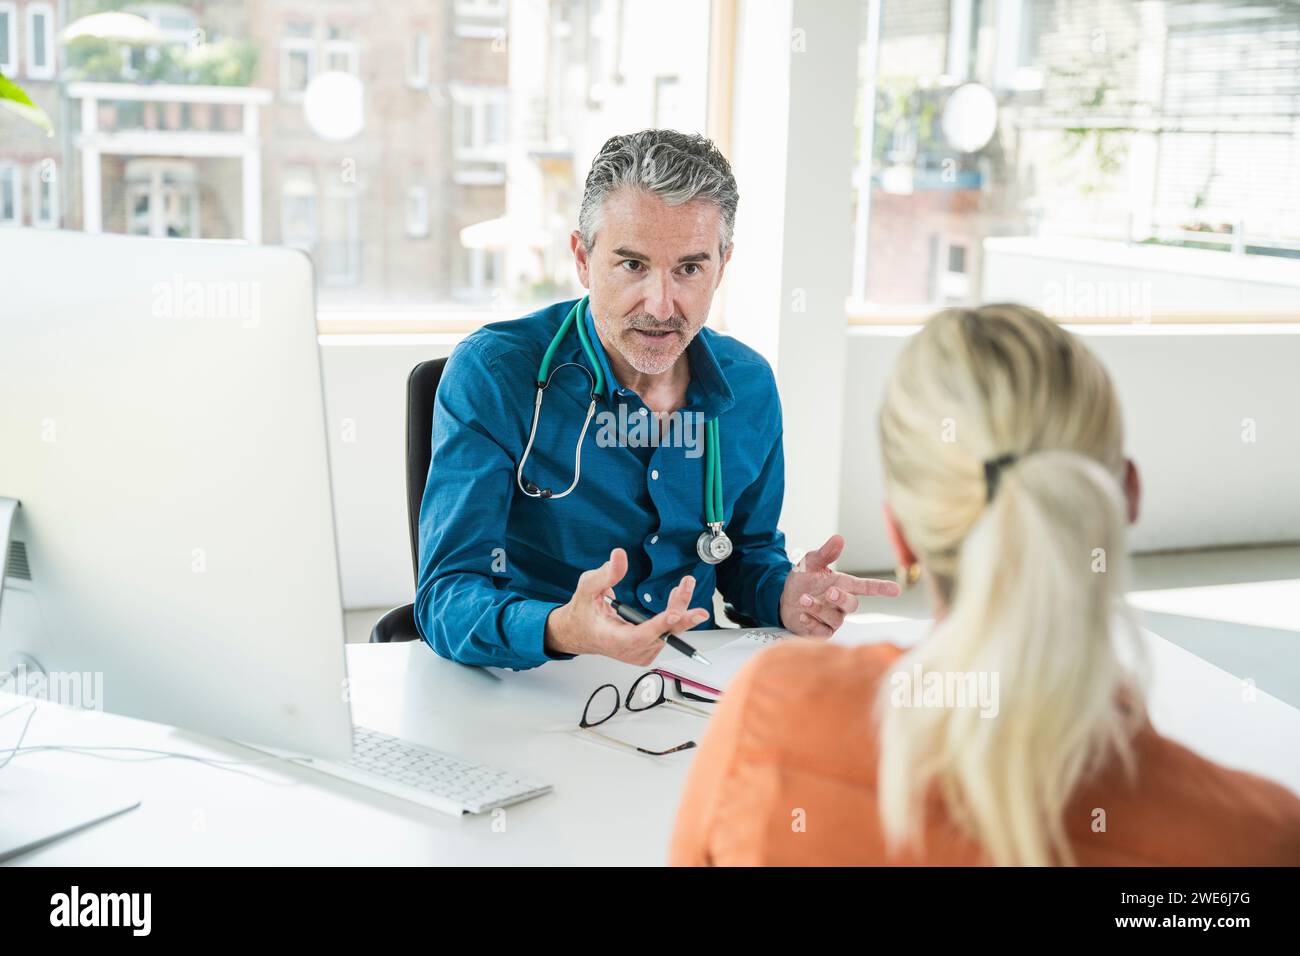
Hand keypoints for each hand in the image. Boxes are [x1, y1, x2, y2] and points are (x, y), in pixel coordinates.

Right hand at [545, 548, 710, 665]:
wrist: (580, 632)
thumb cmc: (583, 613)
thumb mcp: (588, 588)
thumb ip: (606, 573)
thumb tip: (619, 555)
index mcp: (612, 638)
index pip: (638, 636)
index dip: (658, 625)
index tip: (674, 614)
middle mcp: (629, 650)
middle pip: (662, 636)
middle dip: (683, 618)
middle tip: (700, 610)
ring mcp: (640, 653)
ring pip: (669, 634)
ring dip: (679, 610)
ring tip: (685, 586)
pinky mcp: (648, 651)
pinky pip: (667, 635)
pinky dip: (674, 618)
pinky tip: (675, 603)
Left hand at [780, 534, 900, 636]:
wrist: (784, 599)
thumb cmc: (802, 581)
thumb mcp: (810, 563)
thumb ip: (825, 553)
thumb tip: (838, 538)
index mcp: (843, 585)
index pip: (867, 587)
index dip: (881, 588)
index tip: (896, 590)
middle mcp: (841, 604)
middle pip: (852, 605)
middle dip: (842, 598)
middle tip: (829, 592)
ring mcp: (833, 619)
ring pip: (836, 619)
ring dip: (819, 608)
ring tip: (803, 599)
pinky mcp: (821, 631)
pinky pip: (823, 632)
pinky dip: (812, 623)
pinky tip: (802, 615)